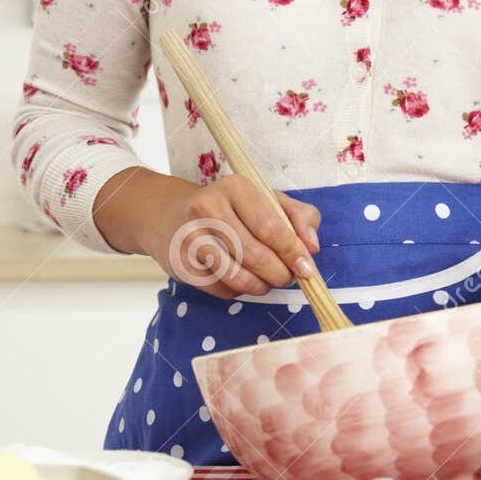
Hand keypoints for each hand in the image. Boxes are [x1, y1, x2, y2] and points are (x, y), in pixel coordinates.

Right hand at [165, 174, 320, 299]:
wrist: (168, 215)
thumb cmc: (229, 208)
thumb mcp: (266, 200)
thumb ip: (299, 216)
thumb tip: (312, 247)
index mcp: (235, 187)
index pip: (271, 226)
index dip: (293, 252)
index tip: (307, 269)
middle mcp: (208, 208)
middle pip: (256, 255)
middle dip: (280, 274)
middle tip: (287, 277)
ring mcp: (190, 238)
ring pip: (238, 278)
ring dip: (261, 287)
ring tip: (267, 281)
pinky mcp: (180, 265)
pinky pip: (221, 289)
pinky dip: (239, 292)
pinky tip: (240, 279)